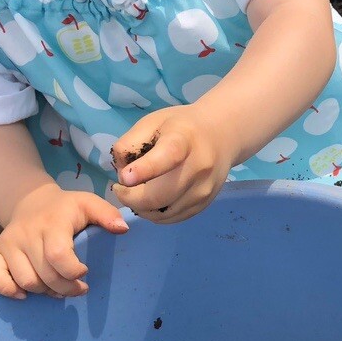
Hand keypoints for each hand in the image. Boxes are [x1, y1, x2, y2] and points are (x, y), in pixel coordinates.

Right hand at [0, 184, 128, 299]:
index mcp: (51, 223)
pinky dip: (10, 290)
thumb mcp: (88, 203)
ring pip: (25, 281)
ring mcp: (8, 244)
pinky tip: (27, 293)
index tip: (85, 272)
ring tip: (58, 287)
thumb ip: (107, 213)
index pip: (58, 255)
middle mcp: (26, 234)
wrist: (31, 201)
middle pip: (44, 274)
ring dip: (45, 291)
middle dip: (65, 288)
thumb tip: (123, 229)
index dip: (72, 271)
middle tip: (79, 288)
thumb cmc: (66, 208)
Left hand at [110, 106, 235, 223]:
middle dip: (131, 198)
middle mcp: (198, 167)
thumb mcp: (152, 122)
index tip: (124, 178)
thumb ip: (130, 144)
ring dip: (141, 208)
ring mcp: (203, 190)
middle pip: (159, 196)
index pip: (167, 157)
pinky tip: (150, 200)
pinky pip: (171, 218)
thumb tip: (121, 174)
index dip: (144, 170)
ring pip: (162, 214)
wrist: (221, 135)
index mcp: (183, 140)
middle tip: (120, 189)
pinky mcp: (203, 205)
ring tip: (136, 193)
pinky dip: (154, 213)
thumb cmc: (180, 127)